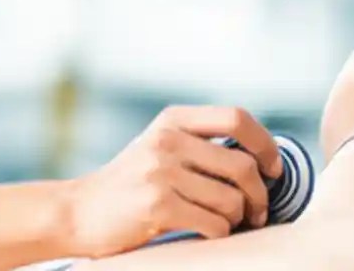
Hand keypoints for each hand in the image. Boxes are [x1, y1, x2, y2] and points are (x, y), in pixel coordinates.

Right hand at [59, 105, 283, 258]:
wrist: (80, 211)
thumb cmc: (130, 184)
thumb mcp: (159, 147)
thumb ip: (200, 144)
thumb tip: (262, 159)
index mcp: (172, 120)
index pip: (237, 118)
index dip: (265, 144)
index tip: (273, 169)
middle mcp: (167, 140)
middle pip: (242, 166)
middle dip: (259, 195)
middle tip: (256, 212)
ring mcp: (161, 172)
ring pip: (232, 201)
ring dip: (238, 219)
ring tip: (226, 223)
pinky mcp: (157, 205)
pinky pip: (214, 225)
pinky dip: (219, 234)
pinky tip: (206, 233)